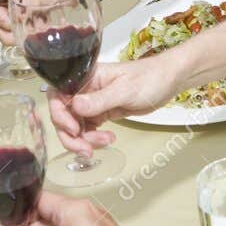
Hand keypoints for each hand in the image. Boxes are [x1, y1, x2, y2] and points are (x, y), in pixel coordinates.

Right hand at [46, 58, 182, 155]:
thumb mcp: (125, 89)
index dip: (60, 114)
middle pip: (63, 115)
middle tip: (86, 148)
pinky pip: (88, 129)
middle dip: (71, 135)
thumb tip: (76, 107)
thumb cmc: (149, 78)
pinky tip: (108, 139)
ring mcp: (92, 102)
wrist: (167, 82)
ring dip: (84, 140)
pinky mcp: (100, 113)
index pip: (58, 94)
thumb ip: (99, 99)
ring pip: (75, 126)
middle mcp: (84, 89)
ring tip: (103, 143)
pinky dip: (93, 139)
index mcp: (86, 76)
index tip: (74, 129)